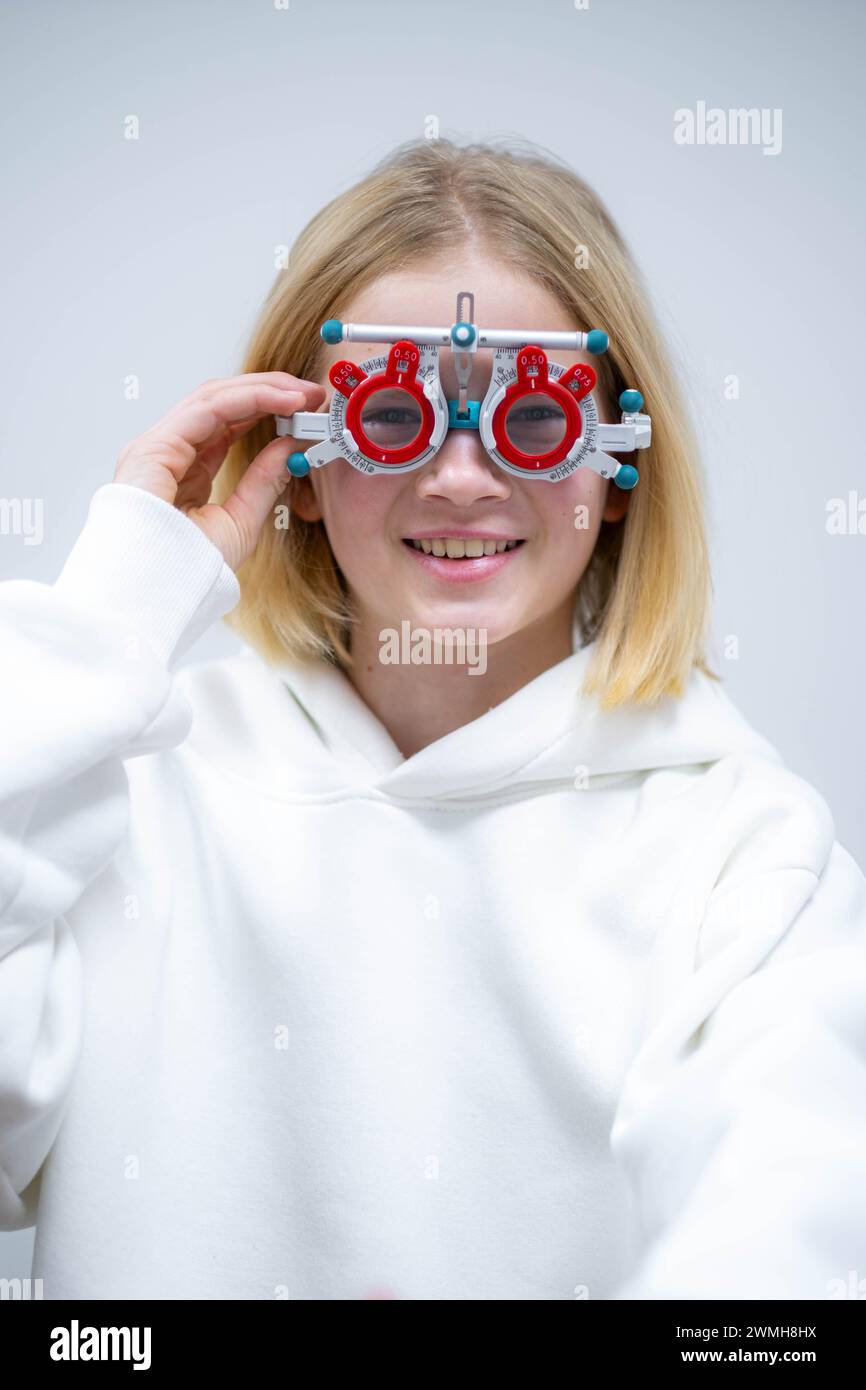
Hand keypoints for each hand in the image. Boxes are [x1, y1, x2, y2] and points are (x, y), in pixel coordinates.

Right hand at [114, 372, 324, 569]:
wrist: (153, 593)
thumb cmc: (185, 570)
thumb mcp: (240, 522)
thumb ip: (263, 483)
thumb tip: (288, 447)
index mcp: (183, 469)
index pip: (226, 423)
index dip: (266, 409)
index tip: (306, 409)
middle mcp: (167, 451)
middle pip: (221, 403)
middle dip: (269, 391)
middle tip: (311, 394)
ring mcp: (157, 447)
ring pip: (215, 398)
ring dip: (263, 389)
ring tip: (302, 393)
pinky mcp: (154, 447)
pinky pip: (209, 408)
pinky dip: (249, 398)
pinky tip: (282, 400)